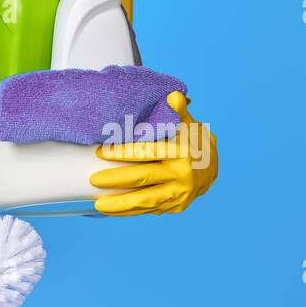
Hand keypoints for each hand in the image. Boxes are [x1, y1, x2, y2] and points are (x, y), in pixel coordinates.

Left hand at [88, 91, 217, 215]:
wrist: (212, 167)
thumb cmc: (192, 140)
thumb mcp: (187, 123)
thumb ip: (178, 110)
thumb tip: (172, 95)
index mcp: (182, 152)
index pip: (147, 152)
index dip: (123, 153)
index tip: (100, 153)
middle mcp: (182, 174)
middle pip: (143, 178)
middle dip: (116, 180)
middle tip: (93, 180)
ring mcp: (180, 193)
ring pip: (146, 200)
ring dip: (121, 204)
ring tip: (98, 205)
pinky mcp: (177, 206)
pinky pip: (150, 209)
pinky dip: (131, 211)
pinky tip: (113, 211)